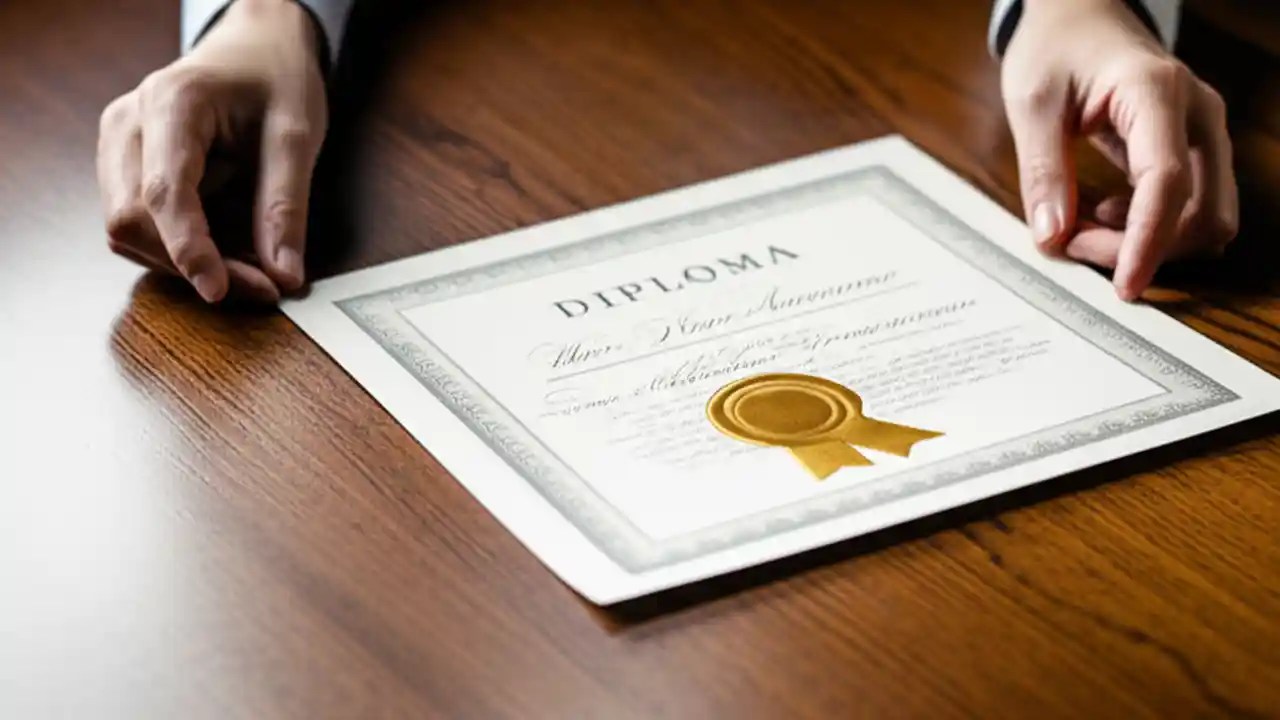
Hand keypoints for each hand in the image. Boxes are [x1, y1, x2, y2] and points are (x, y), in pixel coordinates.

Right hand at [97, 0, 327, 302]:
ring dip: (186, 263)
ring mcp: (118, 146)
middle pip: (131, 219)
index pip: (163, 190)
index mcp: (172, 102)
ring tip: (252, 266)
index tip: (218, 290)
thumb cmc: (275, 79)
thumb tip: (283, 276)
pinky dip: (180, 249)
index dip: (187, 248)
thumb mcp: (297, 135)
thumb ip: (286, 206)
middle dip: (192, 264)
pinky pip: (139, 226)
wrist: (254, 48)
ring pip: (128, 231)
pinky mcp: (124, 167)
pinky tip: (227, 249)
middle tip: (262, 288)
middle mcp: (129, 123)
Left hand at [1001, 0, 1237, 299]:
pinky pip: (1189, 207)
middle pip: (1200, 212)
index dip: (1147, 242)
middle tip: (1072, 243)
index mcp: (1156, 92)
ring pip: (1203, 218)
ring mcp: (1202, 133)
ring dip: (1147, 242)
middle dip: (1141, 248)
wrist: (1078, 17)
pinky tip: (1103, 214)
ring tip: (1084, 226)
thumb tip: (1051, 237)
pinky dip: (1150, 228)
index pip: (1166, 182)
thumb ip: (1042, 172)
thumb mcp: (1032, 105)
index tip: (1123, 287)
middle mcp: (1196, 114)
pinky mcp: (1193, 150)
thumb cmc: (1056, 49)